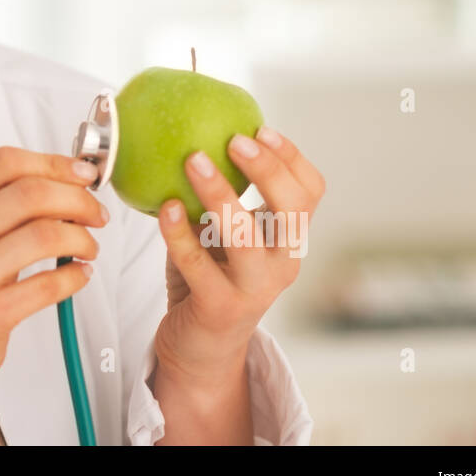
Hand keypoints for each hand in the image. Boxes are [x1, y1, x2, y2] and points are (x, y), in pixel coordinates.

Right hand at [0, 146, 107, 408]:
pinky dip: (75, 277)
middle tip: (96, 214)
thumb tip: (60, 180)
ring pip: (45, 234)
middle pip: (32, 193)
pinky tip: (78, 275)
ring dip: (81, 238)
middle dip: (78, 199)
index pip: (5, 162)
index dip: (54, 163)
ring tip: (88, 247)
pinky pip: (48, 284)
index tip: (84, 174)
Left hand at [154, 126, 324, 383]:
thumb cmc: (210, 276)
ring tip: (193, 161)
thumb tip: (194, 132)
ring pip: (246, 237)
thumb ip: (221, 196)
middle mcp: (281, 263)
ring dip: (219, 194)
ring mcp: (253, 288)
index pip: (310, 192)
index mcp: (288, 239)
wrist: (201, 347)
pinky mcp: (220, 307)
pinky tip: (164, 208)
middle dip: (267, 170)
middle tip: (233, 139)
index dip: (291, 157)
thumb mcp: (224, 233)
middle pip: (292, 210)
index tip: (260, 128)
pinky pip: (197, 263)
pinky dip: (179, 232)